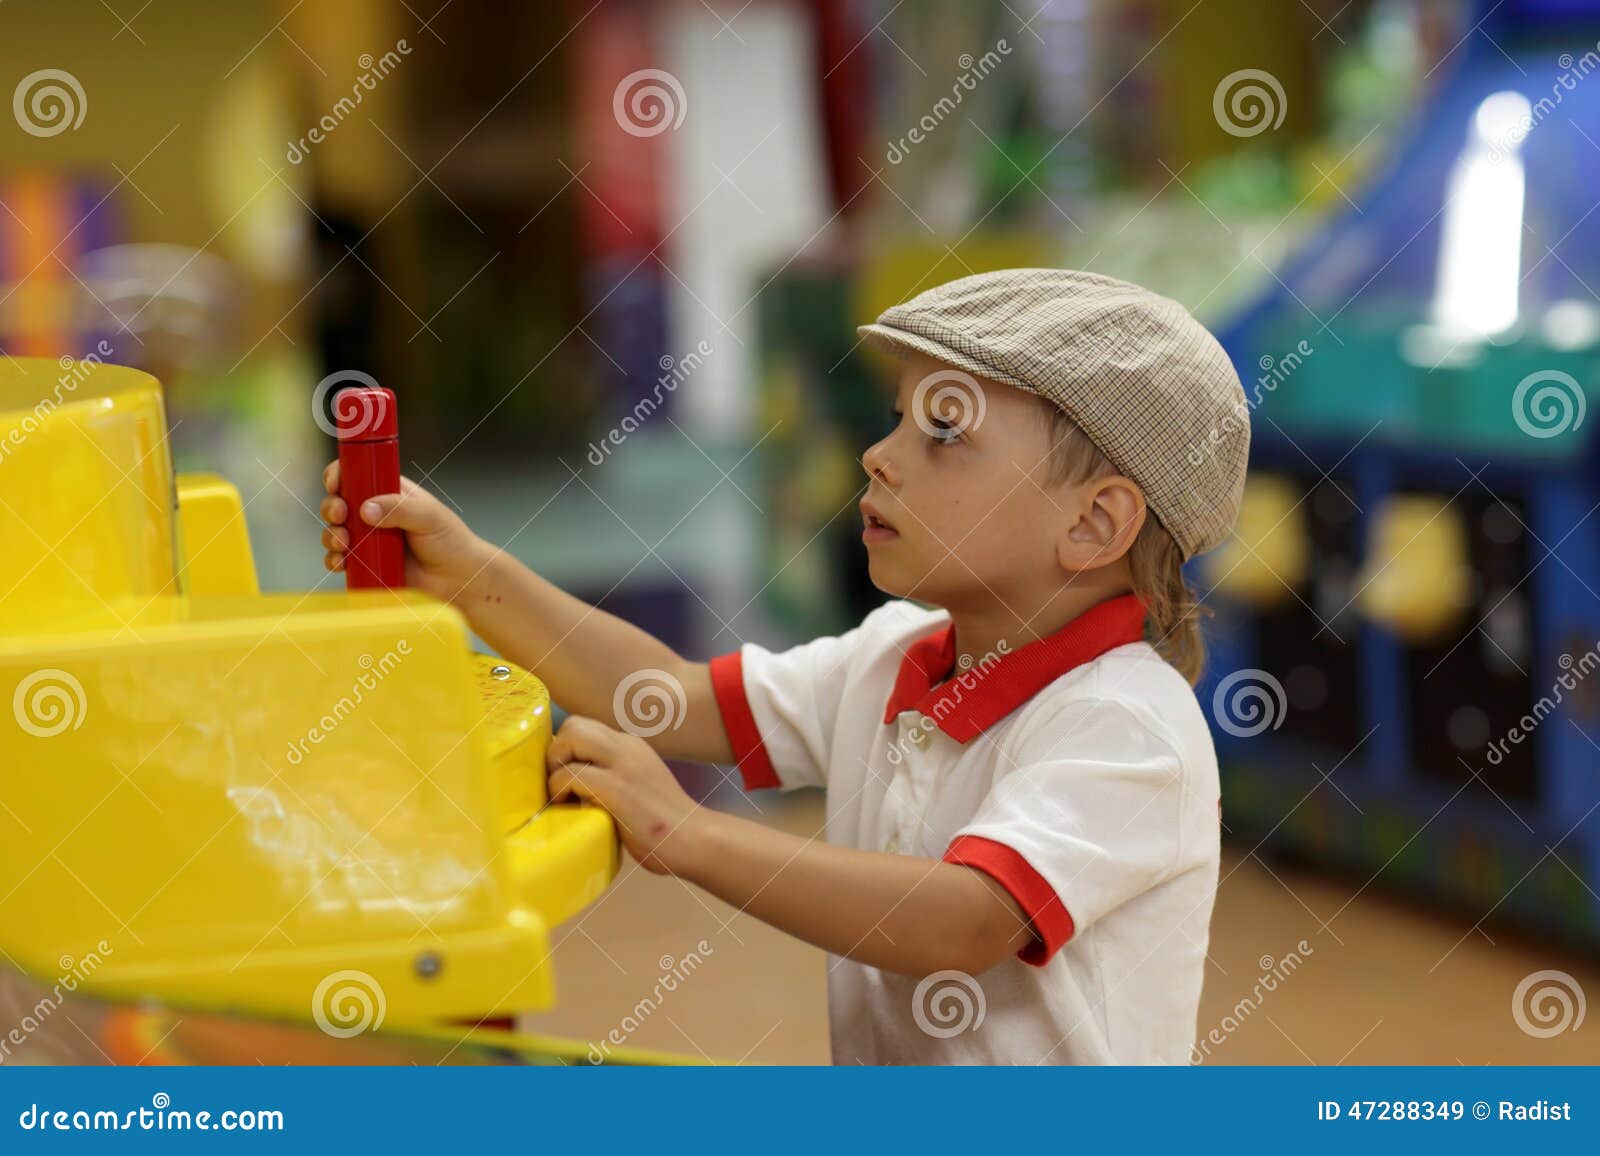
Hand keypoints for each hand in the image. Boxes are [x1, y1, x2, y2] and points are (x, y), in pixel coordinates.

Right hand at [320, 461, 492, 602]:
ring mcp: (368, 538)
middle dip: (332, 507)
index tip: (336, 483)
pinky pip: (341, 560)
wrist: (459, 579)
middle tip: (340, 515)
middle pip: (338, 502)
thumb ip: (400, 510)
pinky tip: (342, 562)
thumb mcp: (428, 517)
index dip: (339, 475)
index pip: (356, 474)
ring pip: (335, 531)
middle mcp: (374, 512)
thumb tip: (366, 509)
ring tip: (344, 542)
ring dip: (331, 535)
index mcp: (389, 491)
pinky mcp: (366, 563)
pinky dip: (335, 560)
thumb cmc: (450, 541)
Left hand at [546, 715, 702, 874]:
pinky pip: (570, 774)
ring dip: (555, 768)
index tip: (564, 778)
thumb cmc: (664, 826)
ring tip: (561, 796)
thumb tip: (575, 788)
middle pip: (574, 725)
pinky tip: (569, 809)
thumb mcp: (638, 788)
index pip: (586, 728)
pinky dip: (559, 790)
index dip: (566, 749)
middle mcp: (627, 747)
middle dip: (557, 752)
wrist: (692, 840)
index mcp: (632, 747)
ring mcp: (623, 764)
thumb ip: (612, 778)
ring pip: (570, 739)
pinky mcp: (616, 788)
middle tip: (559, 784)